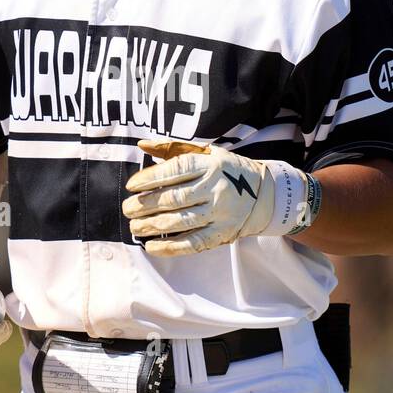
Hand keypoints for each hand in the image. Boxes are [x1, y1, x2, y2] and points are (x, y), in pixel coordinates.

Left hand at [122, 138, 309, 256]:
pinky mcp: (223, 233)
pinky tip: (151, 246)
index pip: (176, 169)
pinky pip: (193, 243)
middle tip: (127, 209)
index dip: (151, 178)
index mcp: (210, 165)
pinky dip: (170, 248)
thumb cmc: (226, 171)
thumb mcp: (206, 154)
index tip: (131, 186)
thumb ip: (173, 150)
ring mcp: (221, 212)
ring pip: (181, 221)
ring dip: (152, 226)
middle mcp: (216, 188)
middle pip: (174, 198)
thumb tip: (142, 144)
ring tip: (134, 227)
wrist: (265, 194)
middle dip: (146, 205)